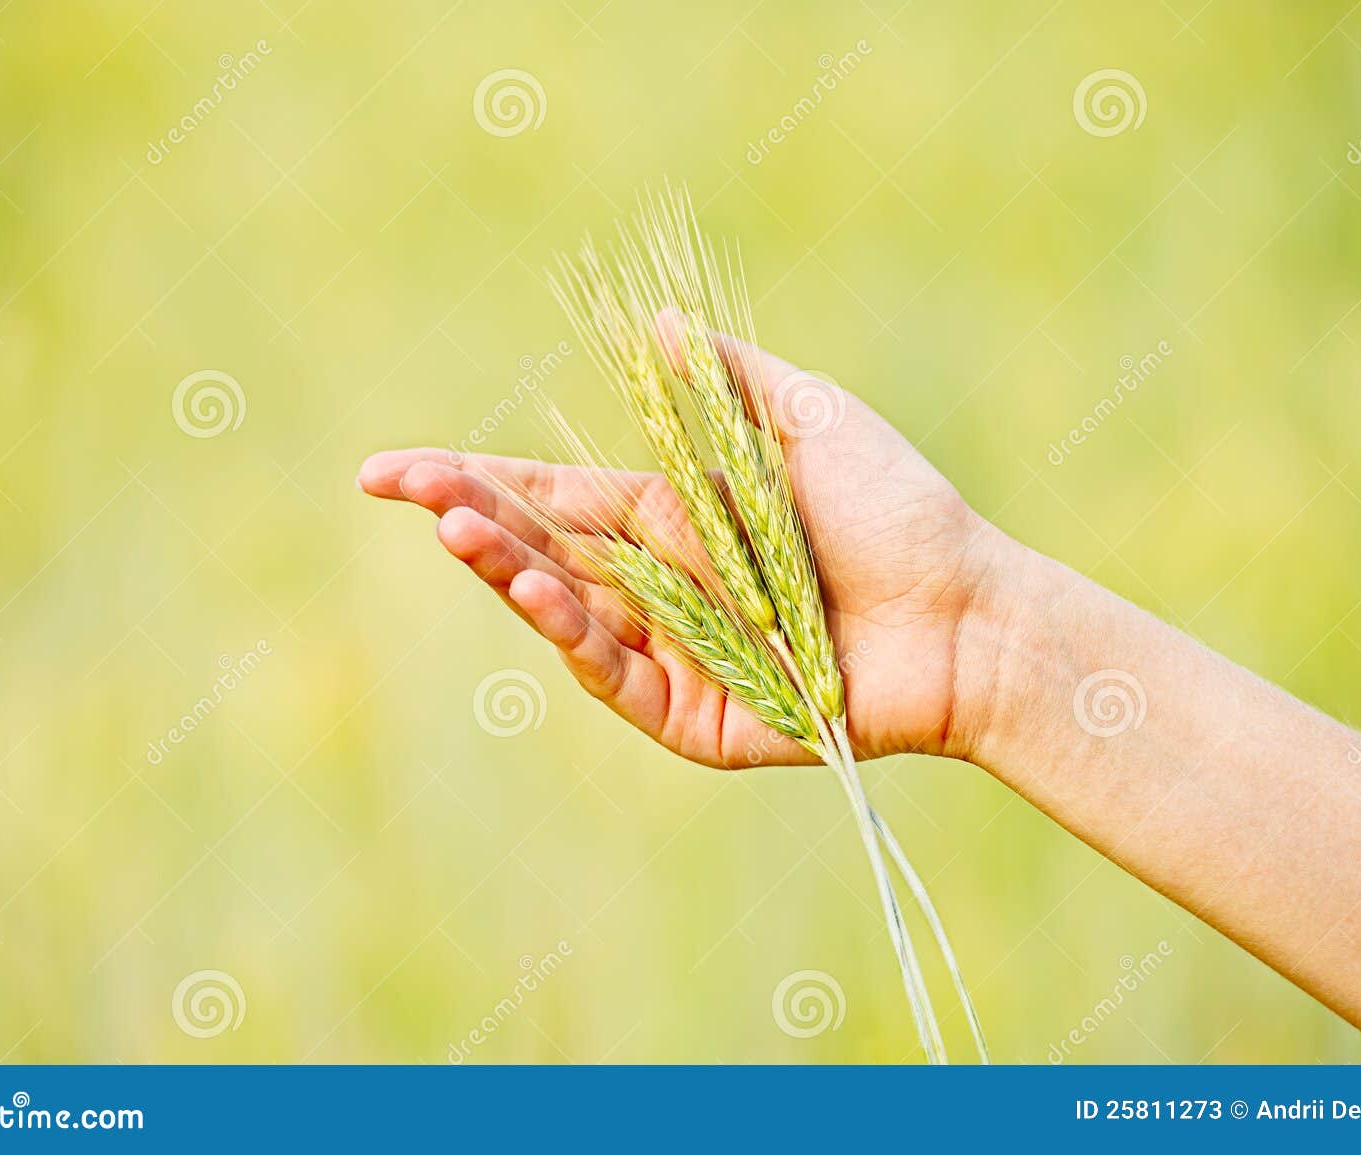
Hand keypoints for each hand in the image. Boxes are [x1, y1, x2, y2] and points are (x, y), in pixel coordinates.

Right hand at [357, 323, 1002, 767]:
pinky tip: (540, 591)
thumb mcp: (815, 422)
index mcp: (675, 519)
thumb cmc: (899, 511)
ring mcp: (675, 658)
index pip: (552, 498)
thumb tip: (657, 326)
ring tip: (455, 529)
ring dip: (508, 574)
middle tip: (401, 488)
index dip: (474, 482)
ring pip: (568, 617)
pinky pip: (620, 681)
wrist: (969, 609)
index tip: (392, 470)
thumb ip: (733, 382)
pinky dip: (576, 638)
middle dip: (469, 520)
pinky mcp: (697, 719)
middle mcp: (662, 589)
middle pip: (543, 555)